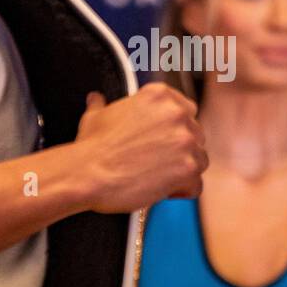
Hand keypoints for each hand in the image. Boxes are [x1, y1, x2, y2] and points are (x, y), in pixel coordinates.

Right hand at [74, 82, 206, 211]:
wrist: (87, 173)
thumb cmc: (91, 147)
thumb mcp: (96, 116)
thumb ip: (103, 105)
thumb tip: (96, 100)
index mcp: (160, 95)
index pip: (186, 110)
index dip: (174, 130)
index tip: (161, 141)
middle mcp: (177, 113)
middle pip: (194, 135)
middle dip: (179, 150)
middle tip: (155, 162)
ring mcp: (185, 140)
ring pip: (199, 159)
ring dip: (182, 170)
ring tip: (156, 178)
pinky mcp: (188, 168)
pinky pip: (196, 185)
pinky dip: (182, 191)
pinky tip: (161, 191)